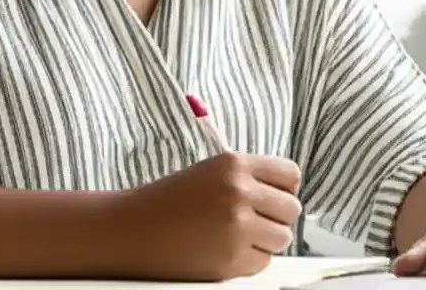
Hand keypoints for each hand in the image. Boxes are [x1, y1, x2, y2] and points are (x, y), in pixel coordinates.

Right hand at [112, 152, 301, 280]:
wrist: (134, 229)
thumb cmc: (170, 201)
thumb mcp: (210, 172)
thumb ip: (248, 177)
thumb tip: (288, 192)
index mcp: (234, 164)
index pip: (290, 174)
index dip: (285, 187)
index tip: (274, 195)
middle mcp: (239, 192)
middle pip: (291, 208)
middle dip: (276, 216)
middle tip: (253, 219)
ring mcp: (237, 227)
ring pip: (283, 237)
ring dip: (265, 240)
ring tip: (237, 235)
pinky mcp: (232, 259)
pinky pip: (264, 261)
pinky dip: (250, 260)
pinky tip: (225, 249)